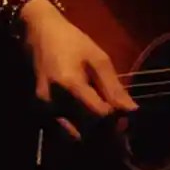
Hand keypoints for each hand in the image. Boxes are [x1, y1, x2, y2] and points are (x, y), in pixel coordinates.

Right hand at [20, 0, 138, 139]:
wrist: (38, 34)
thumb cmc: (71, 42)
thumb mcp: (97, 58)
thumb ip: (114, 87)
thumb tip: (131, 110)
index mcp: (70, 84)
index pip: (99, 114)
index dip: (115, 116)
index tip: (123, 112)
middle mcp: (52, 101)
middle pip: (85, 130)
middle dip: (103, 128)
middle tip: (114, 119)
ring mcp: (42, 109)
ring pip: (71, 135)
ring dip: (89, 133)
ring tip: (100, 119)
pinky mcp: (37, 112)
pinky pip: (59, 131)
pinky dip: (74, 129)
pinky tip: (84, 118)